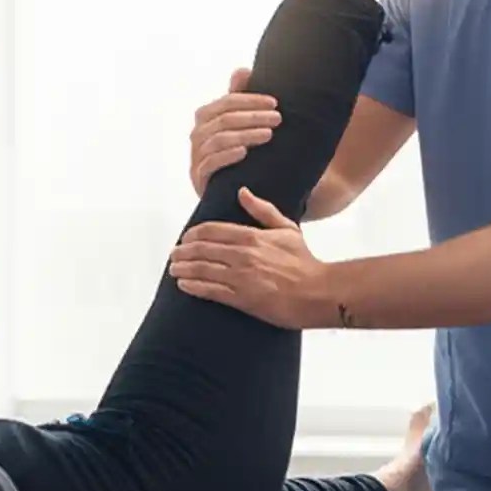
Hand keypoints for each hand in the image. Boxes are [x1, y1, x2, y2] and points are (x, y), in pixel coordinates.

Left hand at [170, 188, 332, 328]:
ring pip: (201, 269)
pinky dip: (193, 286)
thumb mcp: (287, 229)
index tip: (186, 238)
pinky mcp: (241, 299)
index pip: (212, 230)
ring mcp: (240, 277)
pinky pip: (210, 291)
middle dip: (183, 251)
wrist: (317, 292)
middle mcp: (242, 255)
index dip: (193, 234)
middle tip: (174, 254)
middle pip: (202, 249)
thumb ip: (263, 210)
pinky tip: (183, 285)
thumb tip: (242, 192)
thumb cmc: (304, 262)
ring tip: (174, 269)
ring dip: (183, 268)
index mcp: (251, 236)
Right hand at [190, 68, 281, 196]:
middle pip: (224, 120)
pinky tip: (245, 153)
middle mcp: (197, 135)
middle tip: (278, 119)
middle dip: (252, 117)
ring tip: (269, 135)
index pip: (227, 102)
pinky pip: (210, 163)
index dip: (250, 100)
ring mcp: (196, 157)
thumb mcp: (240, 124)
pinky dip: (227, 156)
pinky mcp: (198, 178)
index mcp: (206, 117)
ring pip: (219, 140)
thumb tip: (243, 70)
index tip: (275, 103)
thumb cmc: (238, 151)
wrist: (232, 191)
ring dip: (246, 135)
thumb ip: (239, 97)